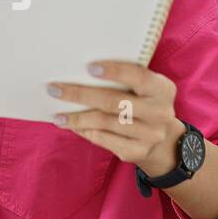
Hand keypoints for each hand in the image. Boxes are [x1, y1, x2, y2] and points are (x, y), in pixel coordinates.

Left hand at [48, 60, 186, 177]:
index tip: (88, 67)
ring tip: (57, 114)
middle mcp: (159, 112)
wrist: (163, 141)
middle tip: (54, 90)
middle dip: (80, 94)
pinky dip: (84, 131)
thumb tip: (79, 74)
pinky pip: (104, 139)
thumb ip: (124, 80)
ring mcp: (150, 135)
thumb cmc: (143, 104)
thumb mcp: (144, 89)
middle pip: (114, 102)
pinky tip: (70, 126)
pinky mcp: (137, 152)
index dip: (114, 71)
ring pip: (104, 123)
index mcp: (162, 89)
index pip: (138, 76)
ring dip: (76, 118)